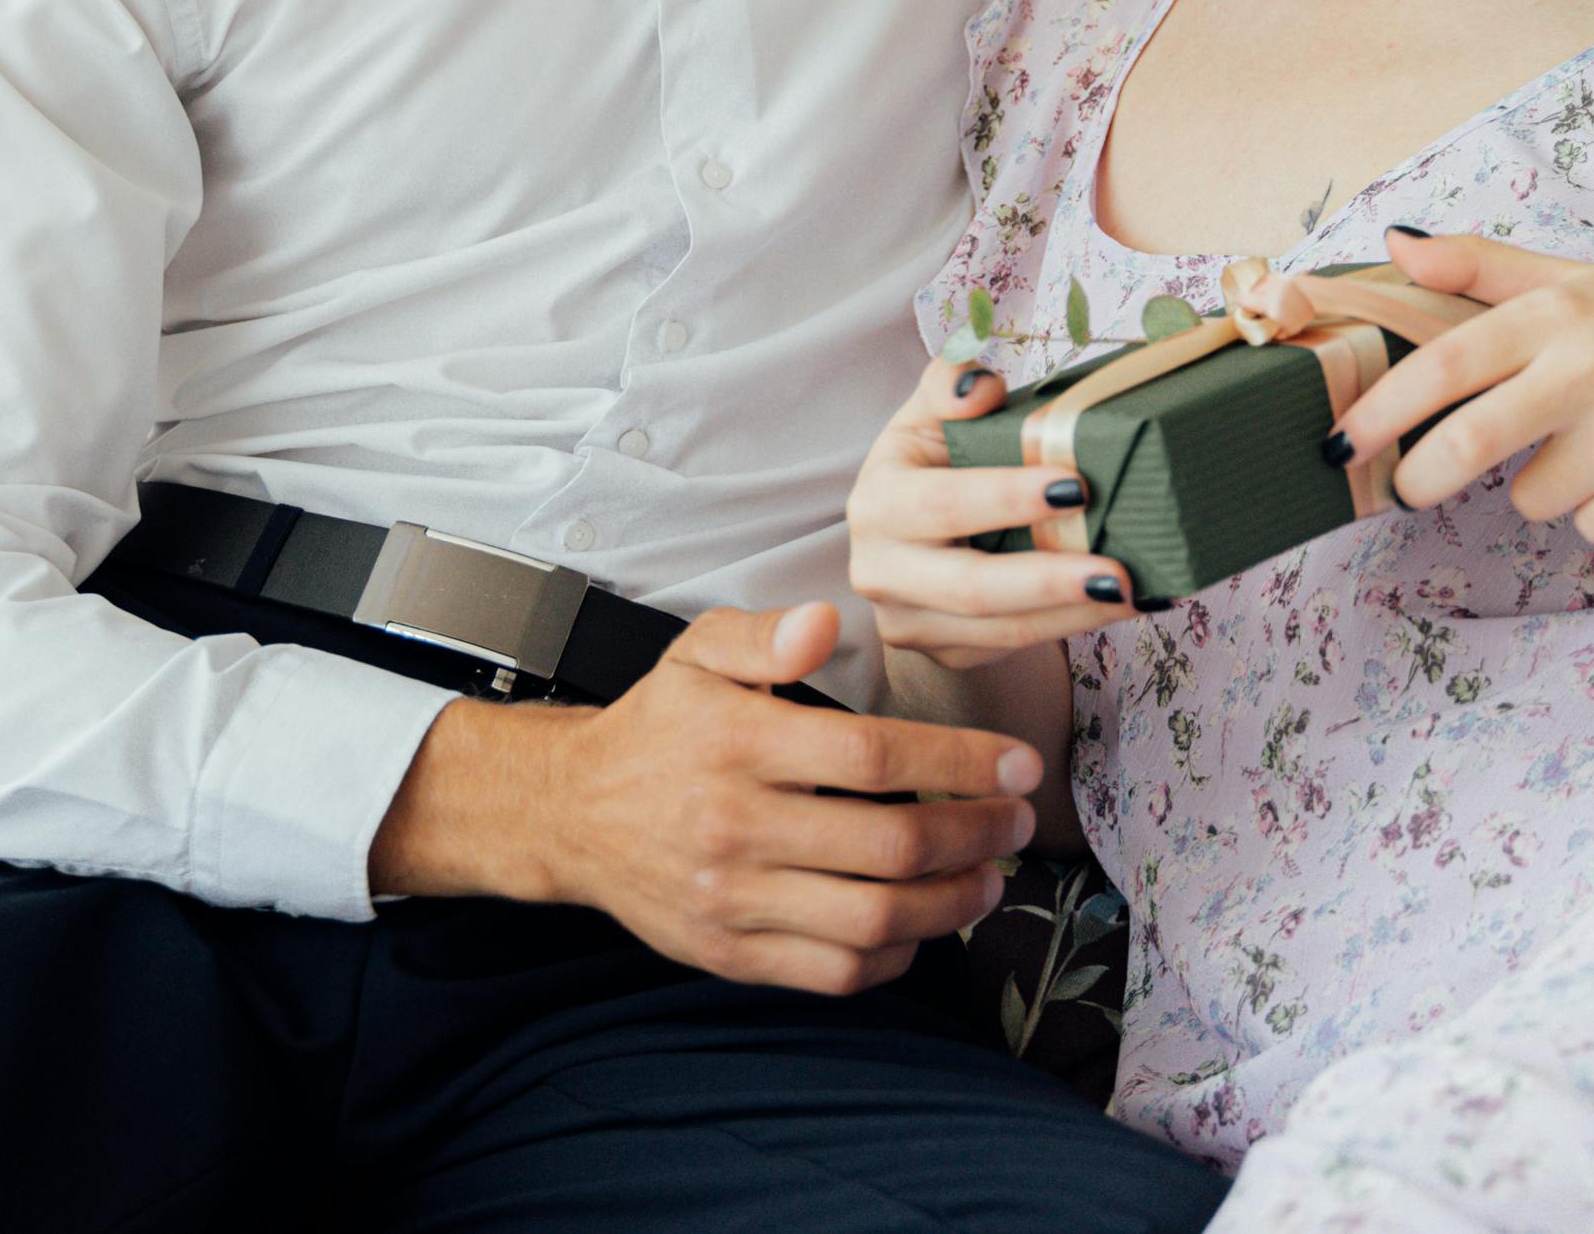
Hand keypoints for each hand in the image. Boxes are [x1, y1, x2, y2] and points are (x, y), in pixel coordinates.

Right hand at [369, 600, 1043, 994]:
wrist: (574, 812)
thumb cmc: (659, 725)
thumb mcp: (699, 652)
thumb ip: (766, 635)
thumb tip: (826, 621)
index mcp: (739, 743)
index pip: (874, 758)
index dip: (962, 764)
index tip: (1018, 766)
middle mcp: (735, 826)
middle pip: (890, 846)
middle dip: (977, 836)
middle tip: (1018, 823)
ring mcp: (732, 898)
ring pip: (873, 920)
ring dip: (952, 903)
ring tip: (988, 877)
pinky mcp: (728, 953)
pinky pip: (833, 971)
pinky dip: (894, 955)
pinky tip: (922, 923)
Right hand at [846, 355, 1138, 664]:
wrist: (909, 541)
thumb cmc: (932, 465)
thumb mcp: (929, 418)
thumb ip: (949, 386)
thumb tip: (980, 385)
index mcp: (880, 500)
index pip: (944, 503)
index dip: (1006, 497)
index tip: (1076, 488)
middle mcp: (881, 569)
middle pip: (972, 585)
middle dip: (1049, 581)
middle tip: (1119, 573)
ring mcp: (908, 621)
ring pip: (1001, 628)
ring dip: (1074, 613)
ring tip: (1132, 592)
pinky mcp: (944, 652)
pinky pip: (1012, 645)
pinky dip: (1070, 626)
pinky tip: (1116, 605)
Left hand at [1333, 230, 1593, 544]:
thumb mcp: (1573, 282)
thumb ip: (1480, 267)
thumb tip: (1394, 245)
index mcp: (1560, 312)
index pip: (1448, 360)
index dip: (1385, 406)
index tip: (1340, 438)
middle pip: (1475, 440)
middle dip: (1425, 475)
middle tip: (1409, 487)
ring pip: (1535, 497)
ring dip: (1547, 488)